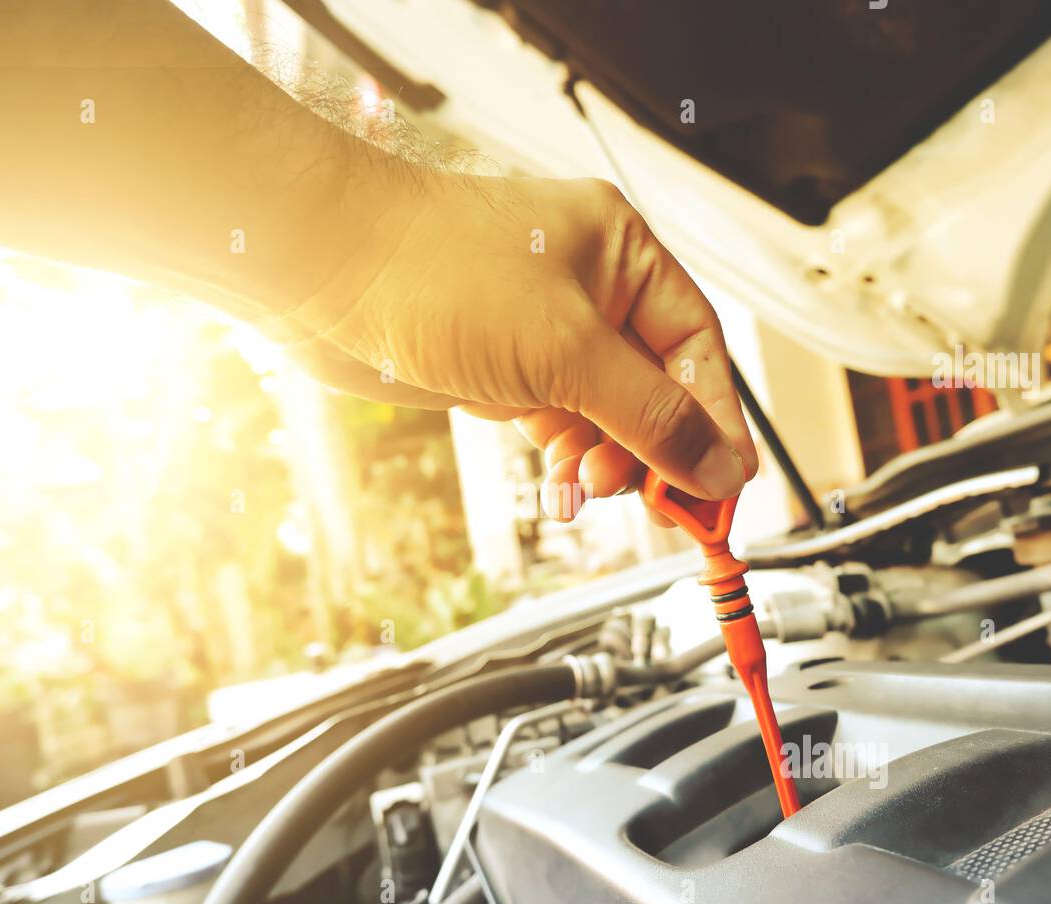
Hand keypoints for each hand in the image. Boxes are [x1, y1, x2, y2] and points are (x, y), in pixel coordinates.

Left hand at [278, 172, 757, 520]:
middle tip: (662, 503)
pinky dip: (569, 459)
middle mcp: (590, 288)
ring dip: (611, 461)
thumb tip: (720, 464)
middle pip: (657, 386)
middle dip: (660, 449)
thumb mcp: (565, 349)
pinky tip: (565, 485)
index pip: (699, 348)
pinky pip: (562, 423)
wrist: (322, 273)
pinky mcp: (504, 369)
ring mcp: (545, 331)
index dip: (718, 422)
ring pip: (608, 413)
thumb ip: (651, 415)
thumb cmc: (430, 269)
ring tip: (594, 488)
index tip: (727, 485)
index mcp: (624, 253)